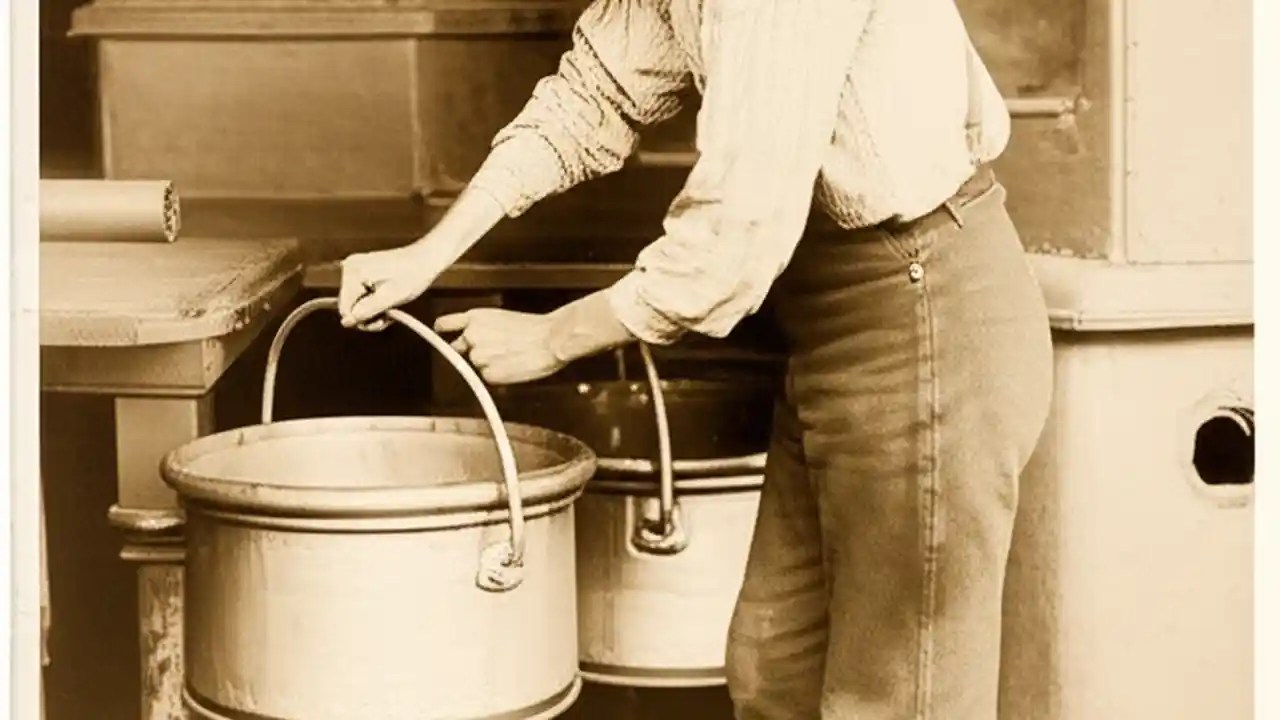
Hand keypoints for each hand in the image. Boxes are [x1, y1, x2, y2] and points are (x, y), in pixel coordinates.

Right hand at [338, 243, 440, 330]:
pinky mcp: (361, 270)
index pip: (345, 310)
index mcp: (354, 272)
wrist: (426, 258)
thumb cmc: (413, 275)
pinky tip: (386, 301)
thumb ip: (367, 311)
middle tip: (388, 317)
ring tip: (390, 308)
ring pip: (355, 302)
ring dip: (372, 310)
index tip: (381, 321)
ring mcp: (354, 268)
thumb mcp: (391, 298)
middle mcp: (349, 267)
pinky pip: (360, 294)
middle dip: (367, 316)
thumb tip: (346, 322)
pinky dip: (373, 301)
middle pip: (348, 306)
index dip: (362, 321)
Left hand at [434, 308, 566, 384]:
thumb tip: (478, 339)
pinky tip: (514, 367)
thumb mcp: (501, 318)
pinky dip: (498, 376)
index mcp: (475, 318)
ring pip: (476, 365)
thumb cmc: (535, 328)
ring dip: (489, 364)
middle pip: (459, 349)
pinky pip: (488, 378)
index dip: (441, 332)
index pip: (444, 325)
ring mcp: (478, 357)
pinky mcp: (487, 375)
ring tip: (512, 357)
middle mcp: (471, 336)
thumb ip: (483, 328)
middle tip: (494, 351)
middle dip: (471, 351)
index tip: (439, 335)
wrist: (552, 339)